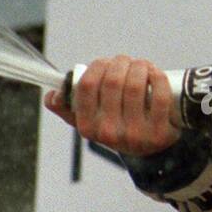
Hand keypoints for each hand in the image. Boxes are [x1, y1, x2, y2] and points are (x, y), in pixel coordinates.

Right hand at [43, 55, 181, 157]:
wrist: (150, 149)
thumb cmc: (117, 125)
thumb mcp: (91, 120)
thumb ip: (68, 108)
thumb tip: (51, 96)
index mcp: (88, 126)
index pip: (87, 85)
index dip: (97, 66)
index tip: (106, 62)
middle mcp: (110, 133)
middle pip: (112, 81)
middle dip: (120, 62)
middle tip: (126, 62)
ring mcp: (136, 134)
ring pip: (135, 85)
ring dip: (139, 66)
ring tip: (141, 66)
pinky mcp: (160, 132)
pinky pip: (159, 95)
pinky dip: (157, 77)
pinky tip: (154, 73)